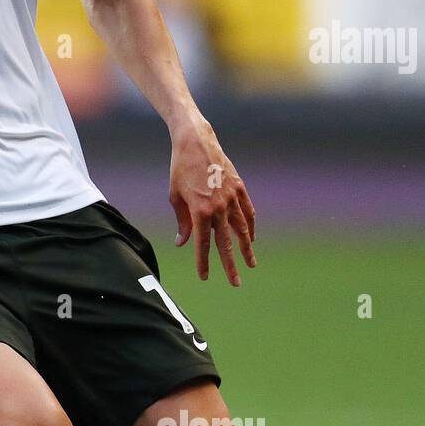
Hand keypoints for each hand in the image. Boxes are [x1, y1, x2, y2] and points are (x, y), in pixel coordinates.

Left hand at [169, 119, 255, 285]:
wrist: (195, 142)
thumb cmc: (180, 169)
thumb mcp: (175, 197)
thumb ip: (182, 222)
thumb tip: (183, 242)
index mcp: (199, 211)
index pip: (202, 244)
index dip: (203, 262)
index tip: (204, 277)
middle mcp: (218, 207)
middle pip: (225, 243)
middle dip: (230, 265)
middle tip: (235, 283)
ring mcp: (232, 198)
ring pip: (242, 230)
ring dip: (246, 249)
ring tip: (251, 264)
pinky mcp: (240, 188)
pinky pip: (248, 212)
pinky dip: (250, 226)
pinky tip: (251, 238)